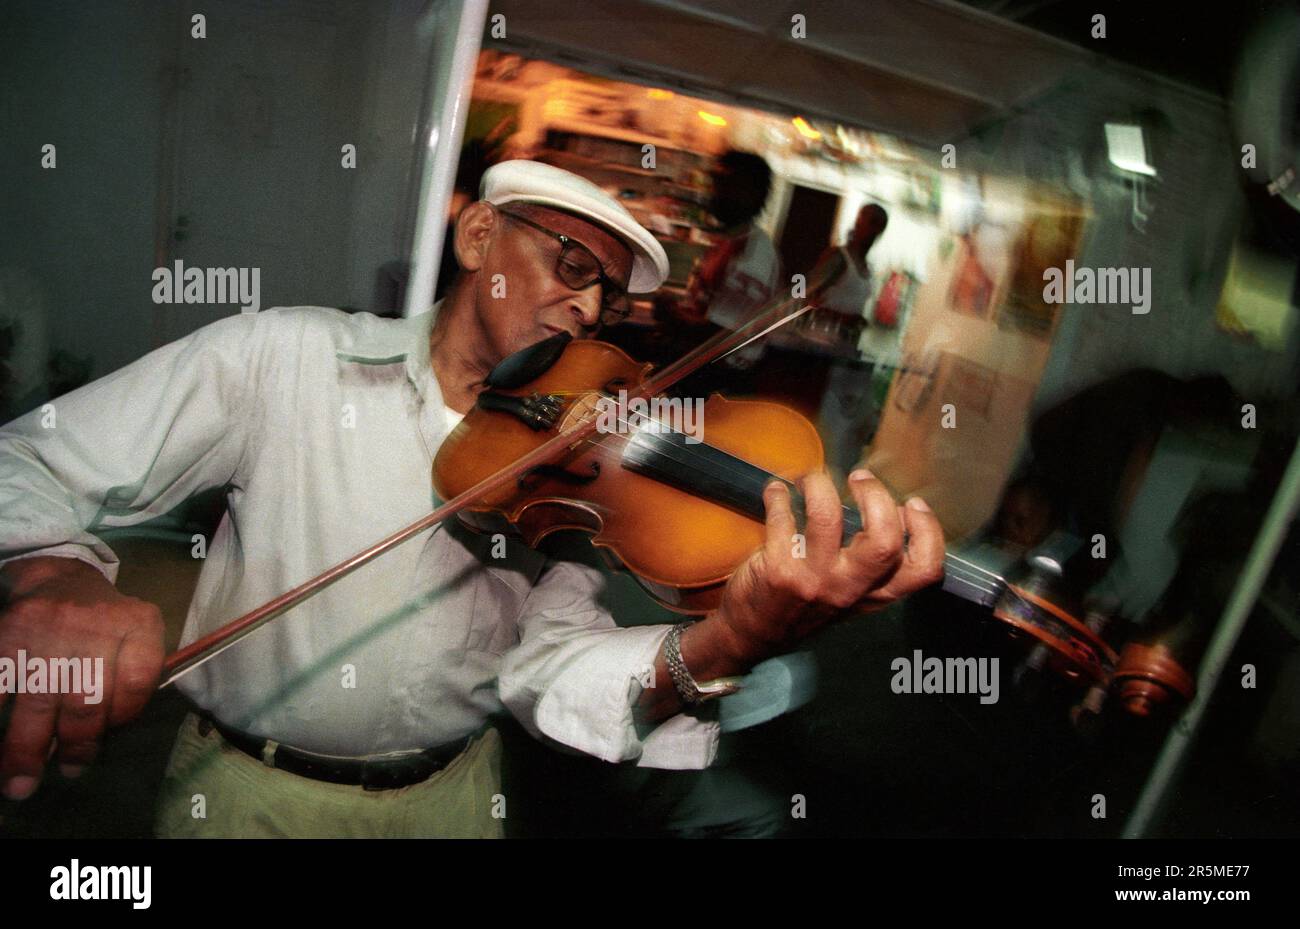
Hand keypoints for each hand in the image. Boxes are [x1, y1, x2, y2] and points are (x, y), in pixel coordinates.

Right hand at [0, 557, 163, 799]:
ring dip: (25, 749)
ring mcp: (49, 628)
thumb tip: (109, 735)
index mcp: (137, 624)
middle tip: (68, 773)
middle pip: (88, 697)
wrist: (60, 576)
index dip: (124, 715)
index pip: (138, 680)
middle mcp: (95, 624)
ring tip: (19, 783)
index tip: (107, 738)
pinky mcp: (9, 632)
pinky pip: (0, 685)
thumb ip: (133, 677)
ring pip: (39, 699)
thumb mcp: (137, 634)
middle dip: (76, 744)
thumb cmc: (104, 621)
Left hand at [714, 468, 943, 659]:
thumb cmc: (803, 605)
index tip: (912, 503)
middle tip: (860, 478)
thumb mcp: (848, 593)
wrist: (752, 634)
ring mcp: (813, 580)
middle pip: (884, 541)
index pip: (922, 569)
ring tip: (812, 478)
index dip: (926, 531)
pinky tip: (776, 492)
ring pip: (827, 518)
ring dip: (819, 484)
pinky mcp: (778, 570)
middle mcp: (848, 589)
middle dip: (875, 496)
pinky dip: (777, 495)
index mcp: (874, 593)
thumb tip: (886, 507)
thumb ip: (869, 563)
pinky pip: (781, 517)